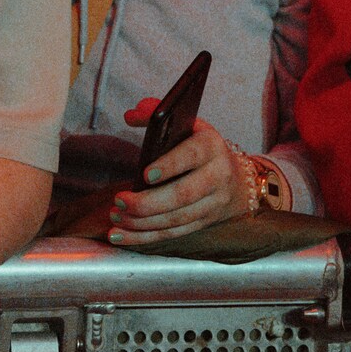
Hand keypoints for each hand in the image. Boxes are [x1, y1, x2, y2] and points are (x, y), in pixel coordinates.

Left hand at [109, 110, 243, 243]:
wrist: (235, 178)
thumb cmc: (199, 147)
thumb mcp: (186, 125)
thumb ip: (156, 114)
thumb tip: (130, 115)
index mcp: (211, 146)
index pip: (192, 155)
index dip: (170, 165)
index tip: (145, 174)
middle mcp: (217, 176)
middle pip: (183, 194)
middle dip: (148, 202)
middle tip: (120, 200)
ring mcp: (212, 204)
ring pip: (176, 219)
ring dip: (142, 222)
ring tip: (115, 216)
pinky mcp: (203, 224)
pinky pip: (172, 234)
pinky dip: (144, 237)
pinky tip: (120, 234)